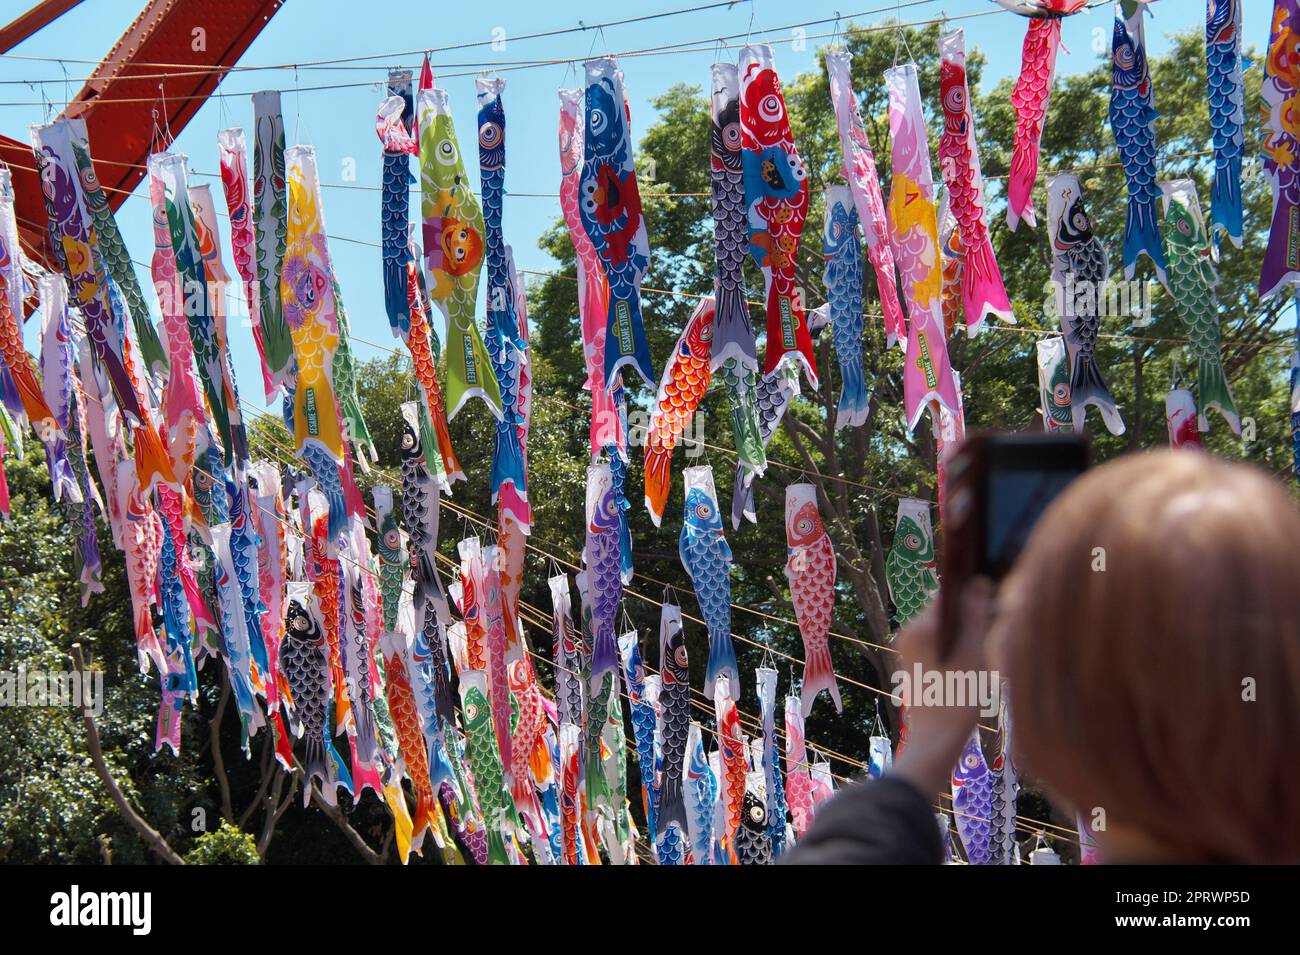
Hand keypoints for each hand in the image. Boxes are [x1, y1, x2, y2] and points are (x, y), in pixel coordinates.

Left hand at [892, 577, 996, 797]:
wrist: (936, 742)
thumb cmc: (957, 699)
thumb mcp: (974, 653)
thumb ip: (975, 615)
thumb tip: (978, 580)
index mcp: (919, 628)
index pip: (949, 595)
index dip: (974, 595)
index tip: (996, 603)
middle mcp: (908, 634)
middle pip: (947, 612)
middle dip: (972, 617)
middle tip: (996, 633)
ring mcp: (909, 650)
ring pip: (946, 629)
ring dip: (968, 634)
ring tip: (987, 653)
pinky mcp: (916, 664)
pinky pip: (941, 644)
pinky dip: (959, 648)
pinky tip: (976, 665)